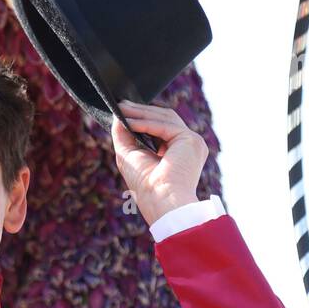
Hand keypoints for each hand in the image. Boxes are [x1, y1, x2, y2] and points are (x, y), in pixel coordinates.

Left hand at [110, 101, 207, 225]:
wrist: (161, 202)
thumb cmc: (146, 187)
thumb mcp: (129, 156)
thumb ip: (123, 135)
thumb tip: (116, 116)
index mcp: (179, 151)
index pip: (162, 127)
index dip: (143, 117)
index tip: (124, 110)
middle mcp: (189, 146)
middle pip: (165, 118)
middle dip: (141, 111)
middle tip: (120, 105)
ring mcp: (192, 142)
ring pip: (165, 118)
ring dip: (141, 113)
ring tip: (121, 110)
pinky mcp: (190, 140)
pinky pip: (164, 125)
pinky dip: (145, 123)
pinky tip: (129, 122)